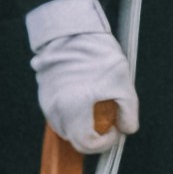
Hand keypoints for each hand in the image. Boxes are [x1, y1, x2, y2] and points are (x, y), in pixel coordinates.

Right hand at [24, 0, 135, 156]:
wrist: (72, 30)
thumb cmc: (95, 54)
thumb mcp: (122, 83)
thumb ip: (128, 112)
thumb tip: (128, 128)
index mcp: (73, 109)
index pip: (86, 143)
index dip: (104, 143)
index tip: (114, 131)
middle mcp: (55, 109)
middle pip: (73, 139)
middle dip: (93, 135)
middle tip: (107, 121)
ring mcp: (47, 101)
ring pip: (64, 128)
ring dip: (81, 126)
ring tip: (96, 107)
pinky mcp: (44, 93)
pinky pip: (57, 114)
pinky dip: (71, 114)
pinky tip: (83, 98)